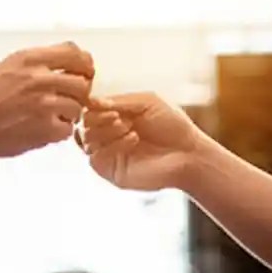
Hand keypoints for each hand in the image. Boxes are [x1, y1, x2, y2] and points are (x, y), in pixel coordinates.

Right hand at [0, 42, 94, 160]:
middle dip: (78, 93)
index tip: (83, 73)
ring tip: (49, 116)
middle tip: (67, 100)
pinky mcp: (45, 130)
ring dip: (68, 114)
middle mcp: (39, 78)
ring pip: (78, 107)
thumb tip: (72, 62)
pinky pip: (67, 130)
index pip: (76, 53)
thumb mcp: (8, 66)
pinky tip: (41, 129)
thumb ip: (38, 63)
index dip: (85, 65)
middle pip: (83, 82)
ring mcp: (44, 104)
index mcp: (30, 59)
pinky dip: (58, 132)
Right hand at [77, 93, 203, 190]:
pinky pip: (96, 158)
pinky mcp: (111, 172)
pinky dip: (113, 145)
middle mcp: (107, 135)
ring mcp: (108, 154)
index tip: (108, 105)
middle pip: (82, 125)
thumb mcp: (147, 102)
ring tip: (128, 126)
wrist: (189, 153)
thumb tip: (91, 101)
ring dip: (105, 130)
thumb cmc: (172, 125)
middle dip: (97, 118)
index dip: (92, 105)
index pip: (88, 110)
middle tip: (118, 117)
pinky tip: (133, 139)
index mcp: (113, 117)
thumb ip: (120, 101)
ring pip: (85, 140)